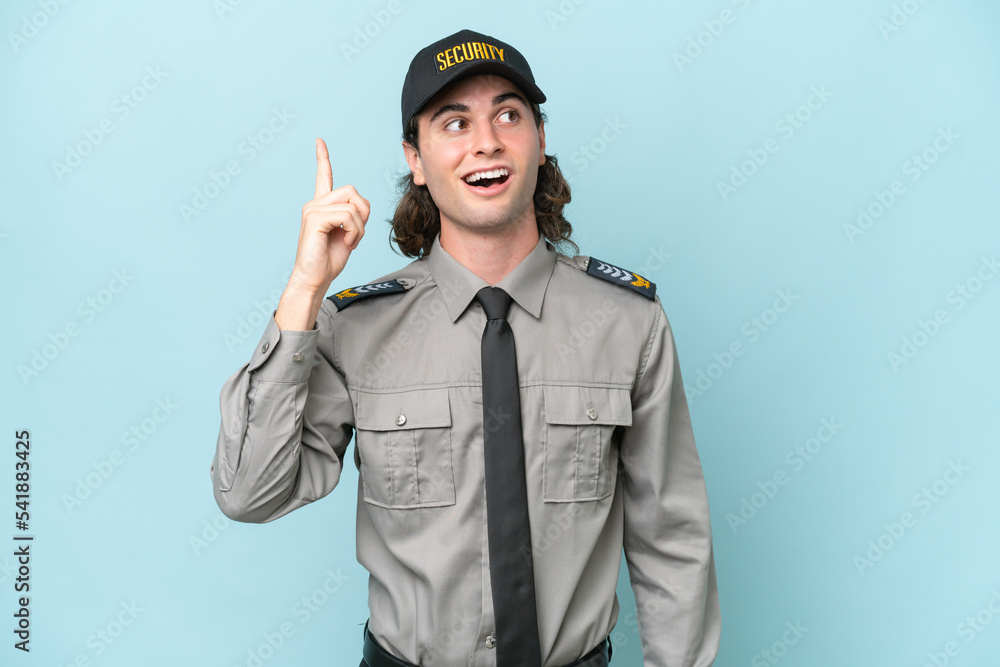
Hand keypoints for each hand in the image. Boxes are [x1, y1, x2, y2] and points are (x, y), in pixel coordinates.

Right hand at [288, 137, 370, 294]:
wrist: (315, 279)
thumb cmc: (329, 260)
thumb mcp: (349, 234)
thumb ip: (355, 216)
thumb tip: (361, 205)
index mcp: (321, 206)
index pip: (323, 177)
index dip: (322, 159)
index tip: (319, 141)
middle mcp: (314, 204)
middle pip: (352, 191)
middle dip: (362, 213)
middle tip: (355, 235)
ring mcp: (312, 209)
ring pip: (352, 205)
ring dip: (359, 227)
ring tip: (349, 241)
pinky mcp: (314, 218)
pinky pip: (347, 216)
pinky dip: (354, 232)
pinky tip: (346, 243)